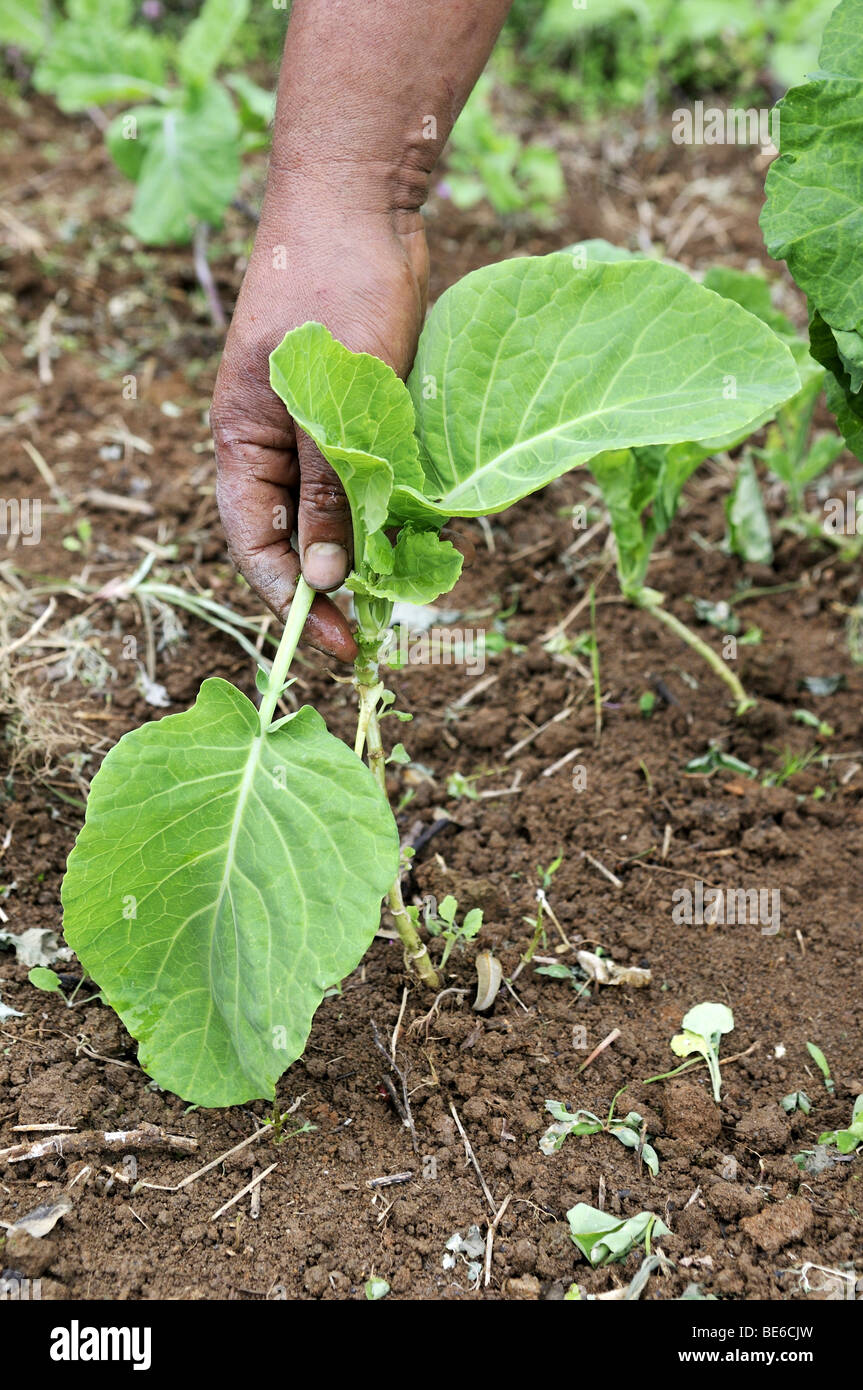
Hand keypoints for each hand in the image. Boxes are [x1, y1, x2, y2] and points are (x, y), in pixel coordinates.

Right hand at [212, 206, 427, 660]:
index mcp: (243, 441)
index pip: (255, 544)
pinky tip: (419, 534)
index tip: (340, 642)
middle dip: (332, 586)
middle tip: (380, 631)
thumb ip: (325, 493)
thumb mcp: (330, 406)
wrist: (364, 203)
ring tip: (404, 591)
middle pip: (294, 537)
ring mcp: (317, 427)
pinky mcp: (360, 413)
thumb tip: (322, 580)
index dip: (292, 602)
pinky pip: (367, 477)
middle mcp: (274, 443)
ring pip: (334, 511)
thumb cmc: (333, 289)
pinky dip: (388, 507)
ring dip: (364, 550)